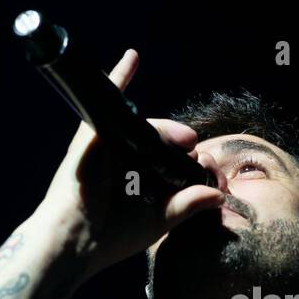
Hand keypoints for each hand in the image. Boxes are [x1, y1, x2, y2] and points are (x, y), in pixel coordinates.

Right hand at [38, 49, 227, 279]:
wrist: (77, 240)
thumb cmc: (114, 236)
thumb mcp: (162, 219)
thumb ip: (190, 204)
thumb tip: (220, 194)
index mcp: (145, 177)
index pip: (180, 160)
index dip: (200, 166)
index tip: (212, 177)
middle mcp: (130, 158)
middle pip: (166, 140)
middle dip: (184, 147)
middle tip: (195, 154)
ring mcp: (113, 143)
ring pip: (149, 127)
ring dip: (168, 132)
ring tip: (185, 141)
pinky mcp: (96, 134)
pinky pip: (111, 98)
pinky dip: (121, 75)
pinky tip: (133, 57)